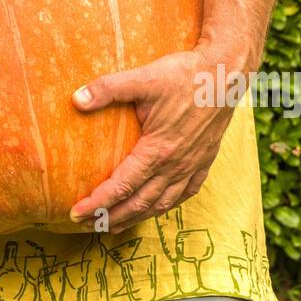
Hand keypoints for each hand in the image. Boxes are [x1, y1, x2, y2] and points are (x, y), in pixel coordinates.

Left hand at [67, 46, 238, 231]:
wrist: (225, 75)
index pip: (122, 186)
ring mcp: (193, 166)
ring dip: (136, 217)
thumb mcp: (143, 78)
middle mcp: (176, 165)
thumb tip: (75, 99)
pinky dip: (165, 205)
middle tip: (88, 225)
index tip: (76, 212)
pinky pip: (184, 194)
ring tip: (114, 224)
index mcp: (159, 150)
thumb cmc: (184, 76)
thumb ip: (108, 89)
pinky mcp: (204, 161)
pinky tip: (155, 207)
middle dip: (111, 217)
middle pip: (139, 202)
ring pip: (161, 203)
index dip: (98, 203)